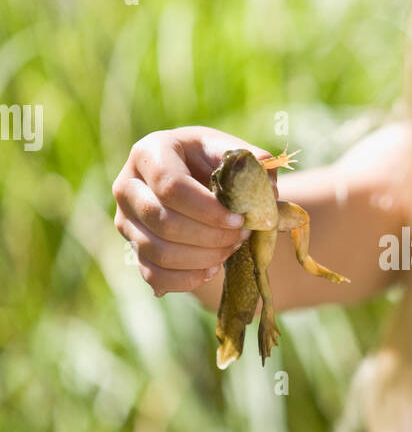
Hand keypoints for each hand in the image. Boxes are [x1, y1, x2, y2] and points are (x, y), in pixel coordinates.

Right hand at [112, 126, 275, 295]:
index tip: (238, 220)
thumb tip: (265, 189)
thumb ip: (253, 162)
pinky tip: (213, 269)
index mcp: (149, 153)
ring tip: (231, 249)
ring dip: (203, 258)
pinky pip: (155, 275)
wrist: (200, 186)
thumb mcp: (234, 153)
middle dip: (209, 235)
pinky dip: (187, 278)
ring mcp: (126, 221)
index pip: (171, 187)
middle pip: (163, 221)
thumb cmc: (217, 166)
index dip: (208, 210)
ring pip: (158, 252)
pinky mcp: (134, 250)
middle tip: (241, 236)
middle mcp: (127, 186)